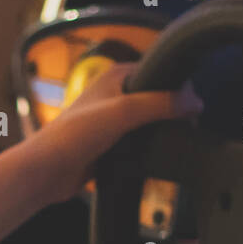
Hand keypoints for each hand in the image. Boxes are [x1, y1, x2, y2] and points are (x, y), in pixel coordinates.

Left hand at [18, 62, 202, 204]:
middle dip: (174, 111)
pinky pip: (142, 143)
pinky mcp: (113, 144)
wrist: (47, 172)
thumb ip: (160, 103)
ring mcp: (114, 120)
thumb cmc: (73, 136)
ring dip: (163, 131)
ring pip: (152, 122)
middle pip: (159, 98)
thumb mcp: (123, 111)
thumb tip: (195, 102)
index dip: (179, 86)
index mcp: (116, 76)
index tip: (193, 105)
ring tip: (176, 140)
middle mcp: (115, 95)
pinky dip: (152, 148)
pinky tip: (160, 155)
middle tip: (188, 125)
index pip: (160, 71)